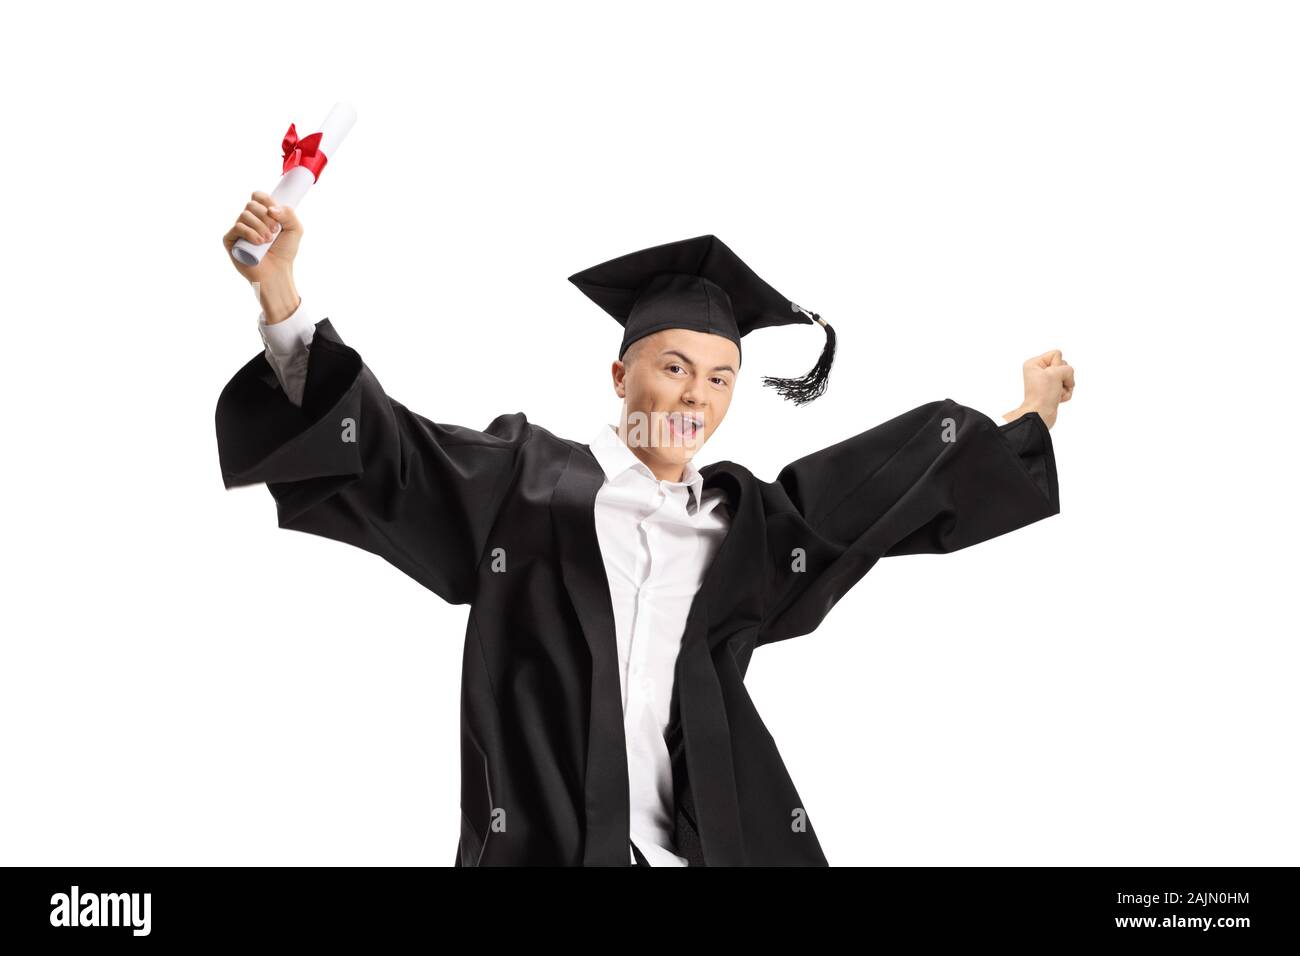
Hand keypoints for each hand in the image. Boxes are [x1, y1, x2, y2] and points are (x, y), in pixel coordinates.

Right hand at [222, 190, 303, 321]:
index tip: (276, 213)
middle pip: (251, 204)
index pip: (258, 196)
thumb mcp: (295, 230)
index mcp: (262, 214)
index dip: (266, 200)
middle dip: (266, 217)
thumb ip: (289, 213)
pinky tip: (258, 243)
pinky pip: (237, 227)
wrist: (276, 273)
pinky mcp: (230, 240)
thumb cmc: (284, 252)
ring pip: (245, 215)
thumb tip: (271, 209)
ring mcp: (238, 230)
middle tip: (275, 231)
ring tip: (268, 241)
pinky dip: (250, 233)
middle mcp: (249, 220)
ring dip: (260, 227)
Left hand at [1003, 349, 1074, 428]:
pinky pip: (1067, 387)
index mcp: (1034, 363)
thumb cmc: (1043, 393)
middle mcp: (1039, 371)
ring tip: (1056, 393)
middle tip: (1054, 386)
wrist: (1040, 414)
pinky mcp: (1052, 391)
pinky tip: (1058, 399)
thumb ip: (1066, 367)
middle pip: (1064, 365)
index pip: (1056, 354)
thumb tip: (1067, 377)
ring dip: (1066, 386)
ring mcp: (1047, 381)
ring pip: (1067, 377)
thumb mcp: (1055, 373)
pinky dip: (1066, 394)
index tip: (1050, 376)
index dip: (1058, 365)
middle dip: (1064, 377)